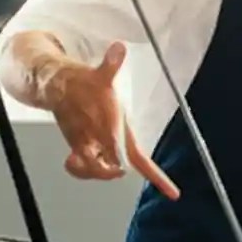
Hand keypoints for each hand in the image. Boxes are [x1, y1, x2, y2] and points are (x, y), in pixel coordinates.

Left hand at [43, 42, 179, 200]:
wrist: (67, 89)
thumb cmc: (90, 84)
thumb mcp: (101, 75)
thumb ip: (111, 65)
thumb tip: (119, 47)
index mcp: (123, 132)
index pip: (145, 160)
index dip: (160, 178)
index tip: (174, 194)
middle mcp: (113, 143)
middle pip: (118, 169)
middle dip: (105, 168)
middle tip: (88, 155)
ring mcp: (98, 148)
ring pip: (99, 172)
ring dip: (86, 169)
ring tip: (73, 156)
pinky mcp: (82, 150)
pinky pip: (83, 169)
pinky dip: (75, 169)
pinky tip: (68, 159)